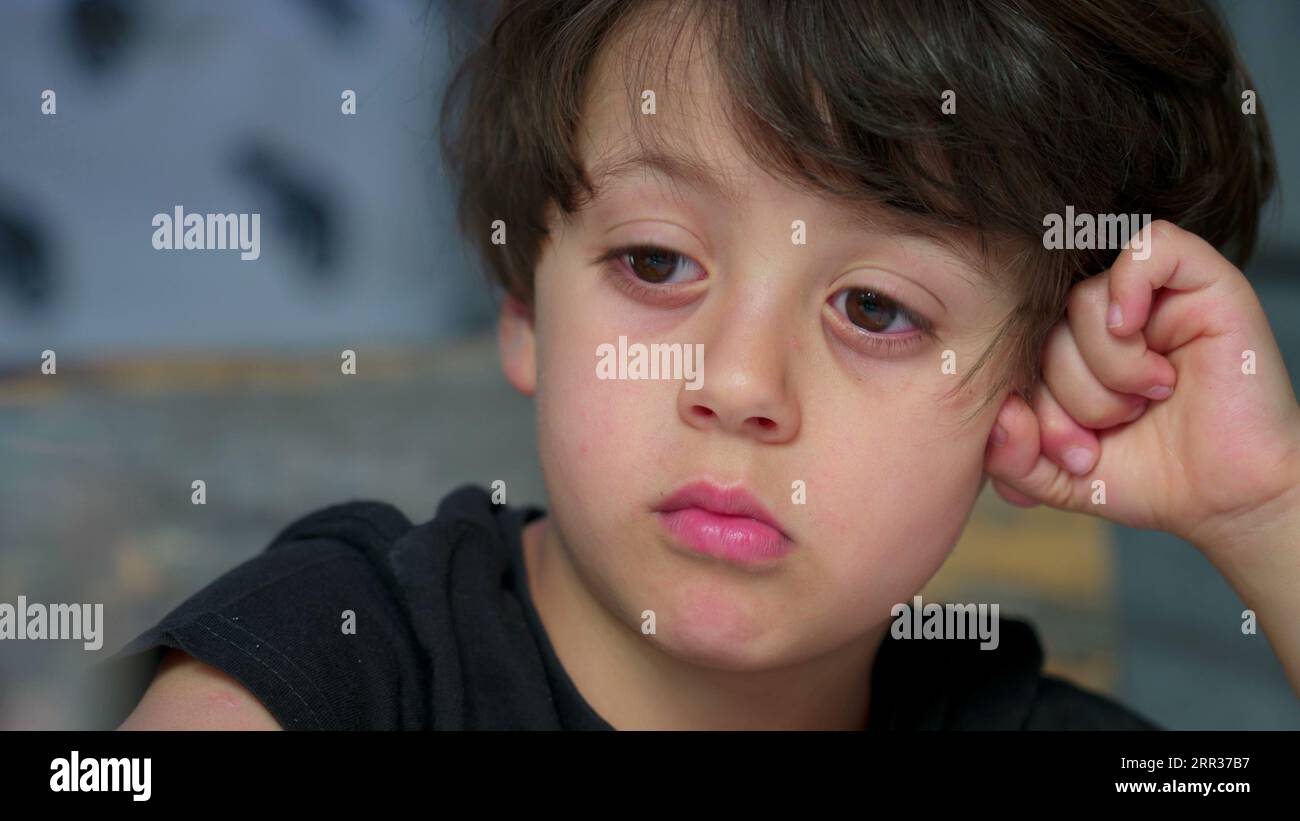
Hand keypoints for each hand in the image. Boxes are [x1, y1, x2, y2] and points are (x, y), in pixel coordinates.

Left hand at [983, 220, 1299, 556]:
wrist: (1232, 498)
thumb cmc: (1153, 479)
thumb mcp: (1059, 477)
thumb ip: (1009, 456)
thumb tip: (998, 413)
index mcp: (1065, 353)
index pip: (1013, 354)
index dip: (1031, 407)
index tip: (1071, 456)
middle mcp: (1103, 320)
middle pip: (1044, 328)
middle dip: (1071, 397)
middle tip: (1114, 429)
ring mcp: (1151, 298)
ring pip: (1084, 301)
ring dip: (1108, 368)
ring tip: (1146, 400)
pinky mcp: (1202, 282)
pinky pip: (1149, 246)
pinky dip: (1131, 288)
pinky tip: (1137, 335)